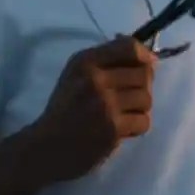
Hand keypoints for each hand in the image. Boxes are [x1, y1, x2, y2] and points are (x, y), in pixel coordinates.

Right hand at [34, 35, 157, 181]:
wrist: (48, 147)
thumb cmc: (66, 108)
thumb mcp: (76, 74)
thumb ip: (107, 60)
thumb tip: (145, 53)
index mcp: (85, 61)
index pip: (129, 47)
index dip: (144, 55)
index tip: (146, 64)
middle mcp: (95, 79)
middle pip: (144, 73)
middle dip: (143, 85)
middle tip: (130, 97)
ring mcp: (105, 105)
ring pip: (146, 98)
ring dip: (140, 108)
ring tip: (124, 114)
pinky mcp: (113, 128)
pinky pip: (144, 121)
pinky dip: (137, 128)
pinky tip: (122, 129)